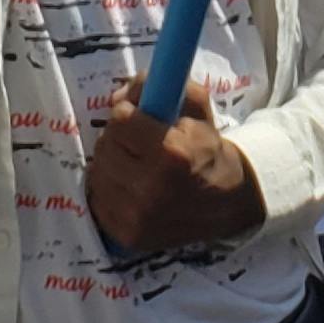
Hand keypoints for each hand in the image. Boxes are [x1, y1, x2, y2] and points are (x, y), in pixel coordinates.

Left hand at [86, 84, 262, 255]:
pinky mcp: (128, 236)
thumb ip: (158, 86)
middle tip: (134, 140)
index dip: (128, 113)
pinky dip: (108, 190)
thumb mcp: (195, 106)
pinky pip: (97, 202)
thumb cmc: (207, 149)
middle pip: (105, 146)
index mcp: (171, 152)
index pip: (121, 120)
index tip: (137, 116)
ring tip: (131, 163)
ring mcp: (138, 216)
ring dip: (110, 163)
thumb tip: (116, 96)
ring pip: (97, 173)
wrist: (226, 202)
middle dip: (117, 137)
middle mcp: (151, 187)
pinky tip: (128, 186)